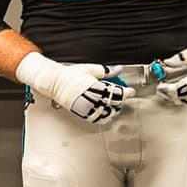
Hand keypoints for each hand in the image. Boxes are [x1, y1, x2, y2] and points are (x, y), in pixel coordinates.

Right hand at [15, 53, 133, 123]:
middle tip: (123, 95)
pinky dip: (105, 115)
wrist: (55, 83)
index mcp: (97, 87)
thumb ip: (106, 71)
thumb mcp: (91, 69)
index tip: (130, 91)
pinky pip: (98, 118)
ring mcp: (88, 107)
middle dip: (120, 100)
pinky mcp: (83, 113)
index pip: (118, 93)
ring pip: (108, 113)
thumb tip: (117, 69)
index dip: (126, 92)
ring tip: (114, 103)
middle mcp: (93, 99)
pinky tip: (106, 110)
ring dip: (113, 108)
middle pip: (115, 104)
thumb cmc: (70, 75)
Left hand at [156, 28, 186, 104]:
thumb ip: (180, 58)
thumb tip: (167, 62)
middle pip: (184, 95)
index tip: (162, 86)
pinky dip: (179, 100)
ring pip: (186, 100)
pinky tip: (170, 95)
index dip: (172, 89)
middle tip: (159, 88)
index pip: (185, 86)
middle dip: (169, 94)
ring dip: (173, 98)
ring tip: (162, 91)